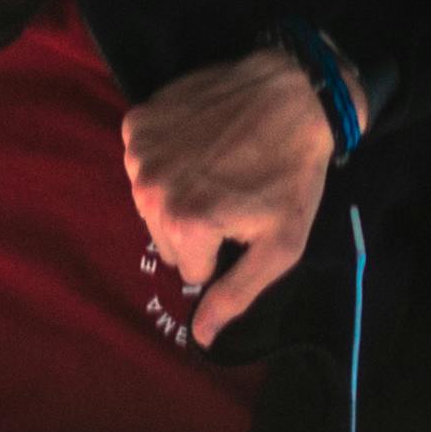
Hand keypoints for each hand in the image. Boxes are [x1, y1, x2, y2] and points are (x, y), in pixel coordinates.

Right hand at [120, 44, 337, 334]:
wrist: (292, 94)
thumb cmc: (292, 172)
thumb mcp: (280, 245)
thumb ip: (236, 295)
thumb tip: (200, 337)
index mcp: (186, 223)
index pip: (190, 268)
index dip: (222, 249)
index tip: (244, 219)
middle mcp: (151, 190)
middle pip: (165, 237)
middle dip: (196, 224)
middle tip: (231, 193)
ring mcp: (140, 152)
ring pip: (150, 203)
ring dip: (178, 193)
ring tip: (216, 167)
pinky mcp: (137, 121)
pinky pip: (141, 163)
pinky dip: (165, 158)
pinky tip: (198, 143)